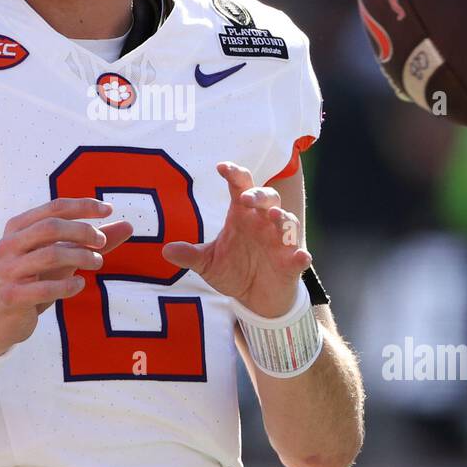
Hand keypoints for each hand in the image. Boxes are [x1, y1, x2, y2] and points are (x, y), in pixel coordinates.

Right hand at [0, 197, 133, 354]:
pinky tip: (80, 284)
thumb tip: (128, 226)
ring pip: (51, 255)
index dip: (83, 206)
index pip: (54, 207)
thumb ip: (90, 241)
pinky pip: (45, 288)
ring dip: (81, 257)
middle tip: (102, 242)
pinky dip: (68, 285)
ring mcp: (8, 270)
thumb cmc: (33, 279)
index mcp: (18, 227)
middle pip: (51, 227)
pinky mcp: (12, 296)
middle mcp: (9, 244)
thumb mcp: (61, 257)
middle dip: (83, 232)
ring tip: (97, 262)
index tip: (109, 210)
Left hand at [161, 161, 311, 317]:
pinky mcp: (292, 263)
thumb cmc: (234, 271)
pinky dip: (300, 255)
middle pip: (268, 197)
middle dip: (258, 195)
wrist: (255, 299)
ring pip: (288, 221)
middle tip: (245, 198)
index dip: (234, 174)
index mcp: (242, 216)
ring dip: (282, 218)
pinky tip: (300, 256)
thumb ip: (190, 255)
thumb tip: (166, 250)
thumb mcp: (208, 264)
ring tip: (274, 217)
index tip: (221, 167)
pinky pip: (300, 257)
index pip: (240, 186)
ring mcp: (280, 242)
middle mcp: (263, 223)